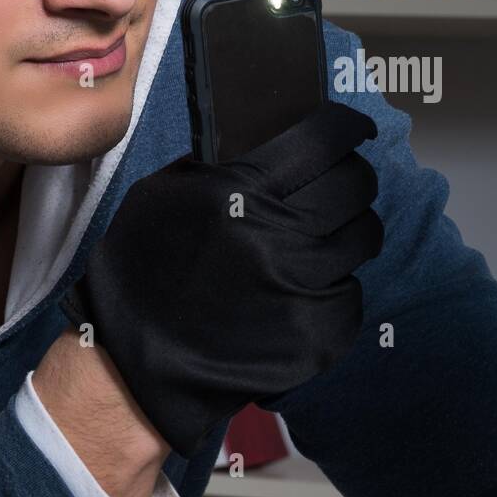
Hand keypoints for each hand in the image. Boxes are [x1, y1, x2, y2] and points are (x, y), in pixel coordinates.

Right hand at [63, 99, 383, 458]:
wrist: (133, 369)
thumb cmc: (142, 275)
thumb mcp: (162, 196)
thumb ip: (218, 165)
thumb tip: (275, 143)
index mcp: (239, 194)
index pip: (323, 142)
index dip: (347, 128)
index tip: (354, 130)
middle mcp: (279, 238)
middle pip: (355, 187)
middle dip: (353, 178)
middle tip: (341, 184)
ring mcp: (302, 291)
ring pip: (363, 238)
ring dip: (348, 232)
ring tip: (321, 239)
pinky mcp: (317, 337)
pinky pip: (352, 293)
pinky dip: (335, 287)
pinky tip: (304, 291)